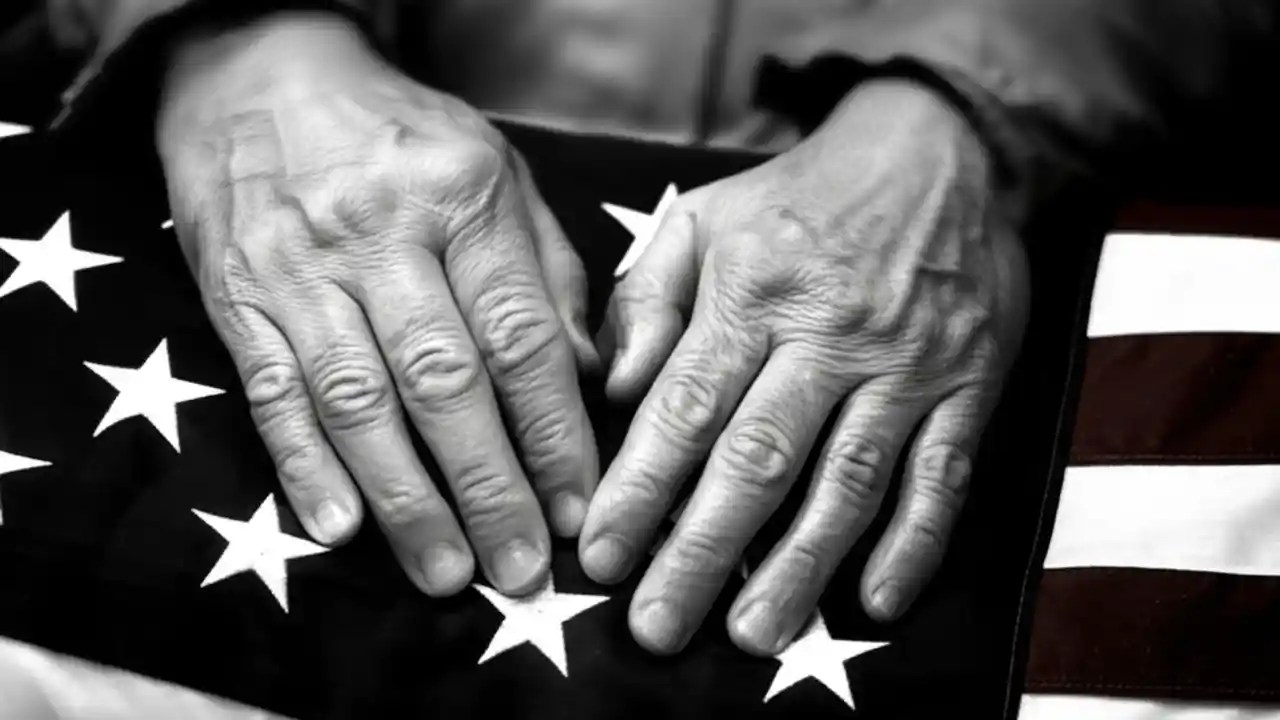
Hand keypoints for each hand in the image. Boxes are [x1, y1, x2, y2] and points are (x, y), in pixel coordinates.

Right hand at [157, 13, 598, 596]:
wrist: (261, 74)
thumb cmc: (403, 134)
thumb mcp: (500, 170)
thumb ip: (549, 272)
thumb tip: (587, 376)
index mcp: (466, 199)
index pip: (521, 338)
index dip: (553, 435)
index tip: (577, 508)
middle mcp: (384, 234)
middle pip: (446, 382)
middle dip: (489, 489)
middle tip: (519, 570)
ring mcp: (303, 266)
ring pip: (360, 400)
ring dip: (405, 500)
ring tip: (444, 573)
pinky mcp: (238, 294)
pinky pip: (273, 391)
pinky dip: (306, 465)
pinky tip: (339, 528)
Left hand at [580, 80, 1029, 653]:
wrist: (939, 153)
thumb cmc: (800, 198)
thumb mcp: (702, 218)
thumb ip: (647, 300)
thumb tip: (617, 391)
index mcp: (753, 291)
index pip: (686, 405)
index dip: (640, 487)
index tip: (600, 556)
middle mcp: (829, 333)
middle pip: (759, 458)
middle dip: (702, 550)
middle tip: (658, 626)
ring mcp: (905, 365)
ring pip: (848, 480)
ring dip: (800, 565)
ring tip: (753, 633)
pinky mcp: (967, 386)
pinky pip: (942, 474)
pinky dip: (914, 542)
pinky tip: (875, 599)